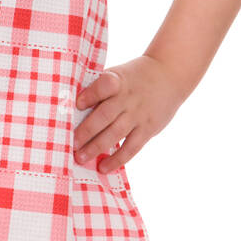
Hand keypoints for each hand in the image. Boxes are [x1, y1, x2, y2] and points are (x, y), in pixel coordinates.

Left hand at [72, 55, 185, 175]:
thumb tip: (73, 108)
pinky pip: (132, 147)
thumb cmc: (134, 76)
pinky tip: (103, 167)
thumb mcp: (119, 73)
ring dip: (96, 147)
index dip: (90, 95)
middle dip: (86, 131)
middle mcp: (127, 98)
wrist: (169, 74)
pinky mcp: (148, 129)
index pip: (103, 86)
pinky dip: (117, 159)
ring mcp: (138, 114)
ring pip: (115, 133)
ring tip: (80, 158)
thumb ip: (101, 88)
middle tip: (71, 144)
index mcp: (118, 80)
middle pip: (105, 115)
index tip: (76, 104)